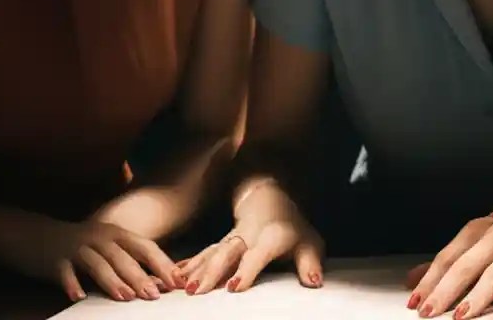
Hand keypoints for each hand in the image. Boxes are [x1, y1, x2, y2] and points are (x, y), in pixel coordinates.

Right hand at [20, 218, 179, 302]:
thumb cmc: (80, 245)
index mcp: (116, 233)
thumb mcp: (106, 248)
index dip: (162, 264)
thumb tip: (159, 283)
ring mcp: (76, 246)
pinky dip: (72, 284)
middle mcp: (98, 236)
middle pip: (123, 256)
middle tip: (154, 295)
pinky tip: (79, 296)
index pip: (145, 247)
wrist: (36, 235)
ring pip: (97, 264)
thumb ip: (130, 262)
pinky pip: (65, 272)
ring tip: (125, 297)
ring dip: (112, 280)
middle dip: (140, 276)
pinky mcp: (55, 259)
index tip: (177, 281)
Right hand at [177, 181, 323, 293]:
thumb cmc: (291, 228)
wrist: (272, 201)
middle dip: (211, 272)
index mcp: (269, 238)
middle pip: (226, 253)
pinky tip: (177, 274)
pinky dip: (189, 263)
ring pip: (211, 253)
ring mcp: (231, 239)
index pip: (256, 255)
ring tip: (185, 286)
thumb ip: (310, 264)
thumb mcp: (309, 243)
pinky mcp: (221, 242)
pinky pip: (203, 252)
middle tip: (198, 291)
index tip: (234, 287)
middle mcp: (247, 237)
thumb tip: (315, 282)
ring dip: (197, 269)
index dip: (246, 271)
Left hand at [406, 213, 492, 318]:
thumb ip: (451, 266)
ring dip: (477, 297)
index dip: (430, 281)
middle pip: (466, 265)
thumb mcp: (483, 249)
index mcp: (480, 229)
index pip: (448, 257)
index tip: (414, 303)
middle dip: (445, 292)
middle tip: (428, 314)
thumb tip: (411, 279)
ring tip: (462, 316)